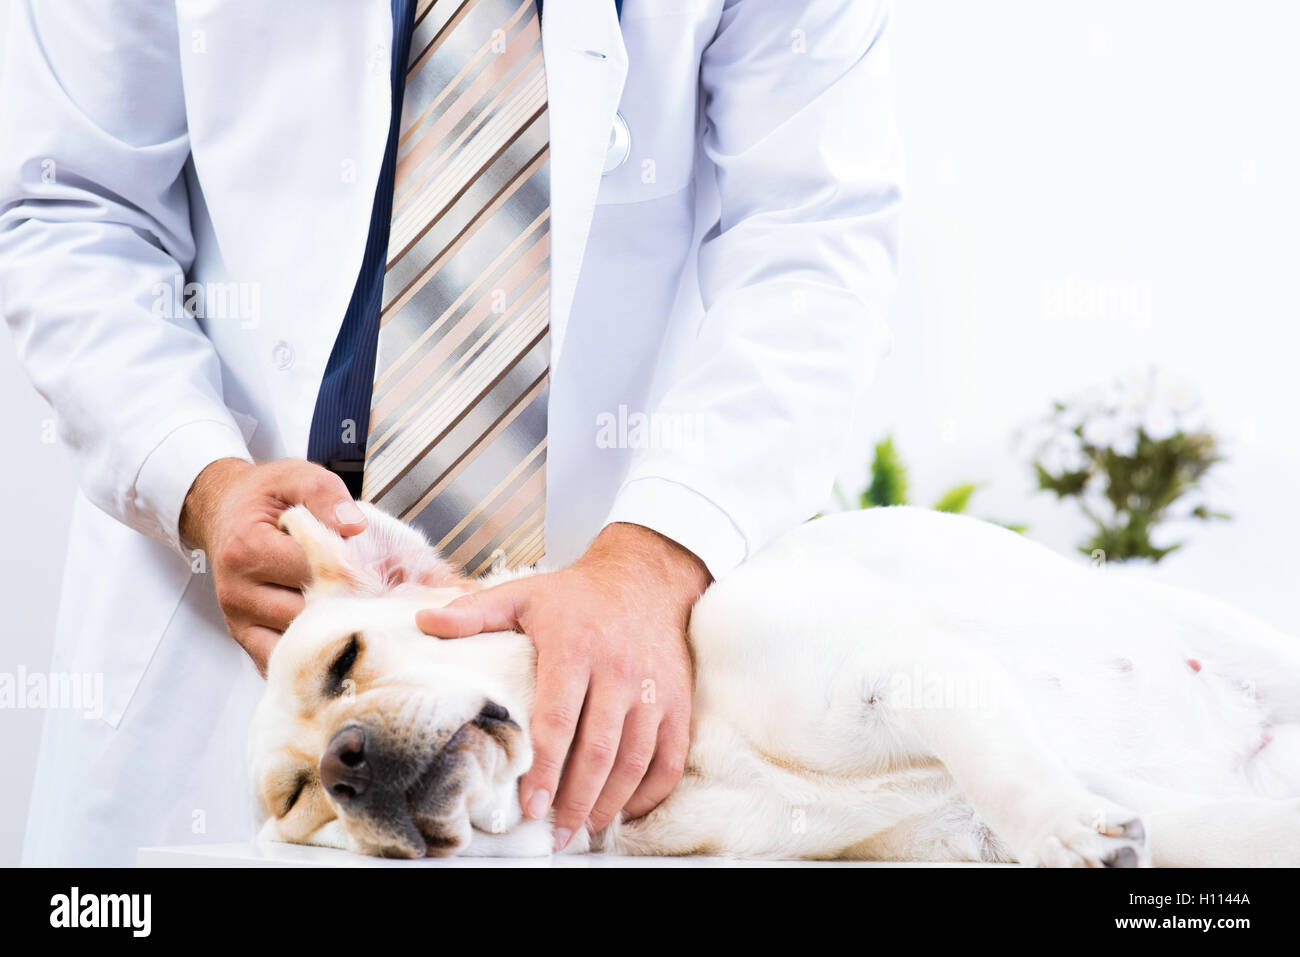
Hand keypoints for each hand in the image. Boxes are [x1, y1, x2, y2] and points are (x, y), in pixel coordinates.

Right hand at [180, 457, 366, 671]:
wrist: (223, 511)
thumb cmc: (265, 496)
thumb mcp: (296, 477)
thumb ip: (326, 495)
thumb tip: (354, 527)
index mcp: (248, 549)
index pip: (310, 571)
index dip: (350, 570)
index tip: (378, 567)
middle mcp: (237, 589)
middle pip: (306, 611)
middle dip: (347, 603)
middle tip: (381, 594)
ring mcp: (238, 618)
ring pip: (297, 640)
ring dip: (332, 630)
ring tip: (362, 610)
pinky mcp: (244, 636)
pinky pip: (279, 658)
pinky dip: (310, 651)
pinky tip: (335, 633)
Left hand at [416, 522, 710, 849]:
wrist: (645, 577)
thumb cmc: (576, 595)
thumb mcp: (523, 594)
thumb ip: (475, 613)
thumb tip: (424, 623)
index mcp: (575, 648)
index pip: (559, 718)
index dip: (545, 766)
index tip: (530, 804)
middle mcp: (619, 671)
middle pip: (599, 749)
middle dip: (576, 798)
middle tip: (554, 833)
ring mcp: (654, 689)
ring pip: (636, 759)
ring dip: (611, 802)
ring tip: (584, 828)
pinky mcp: (678, 701)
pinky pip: (670, 757)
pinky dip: (650, 791)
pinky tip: (625, 809)